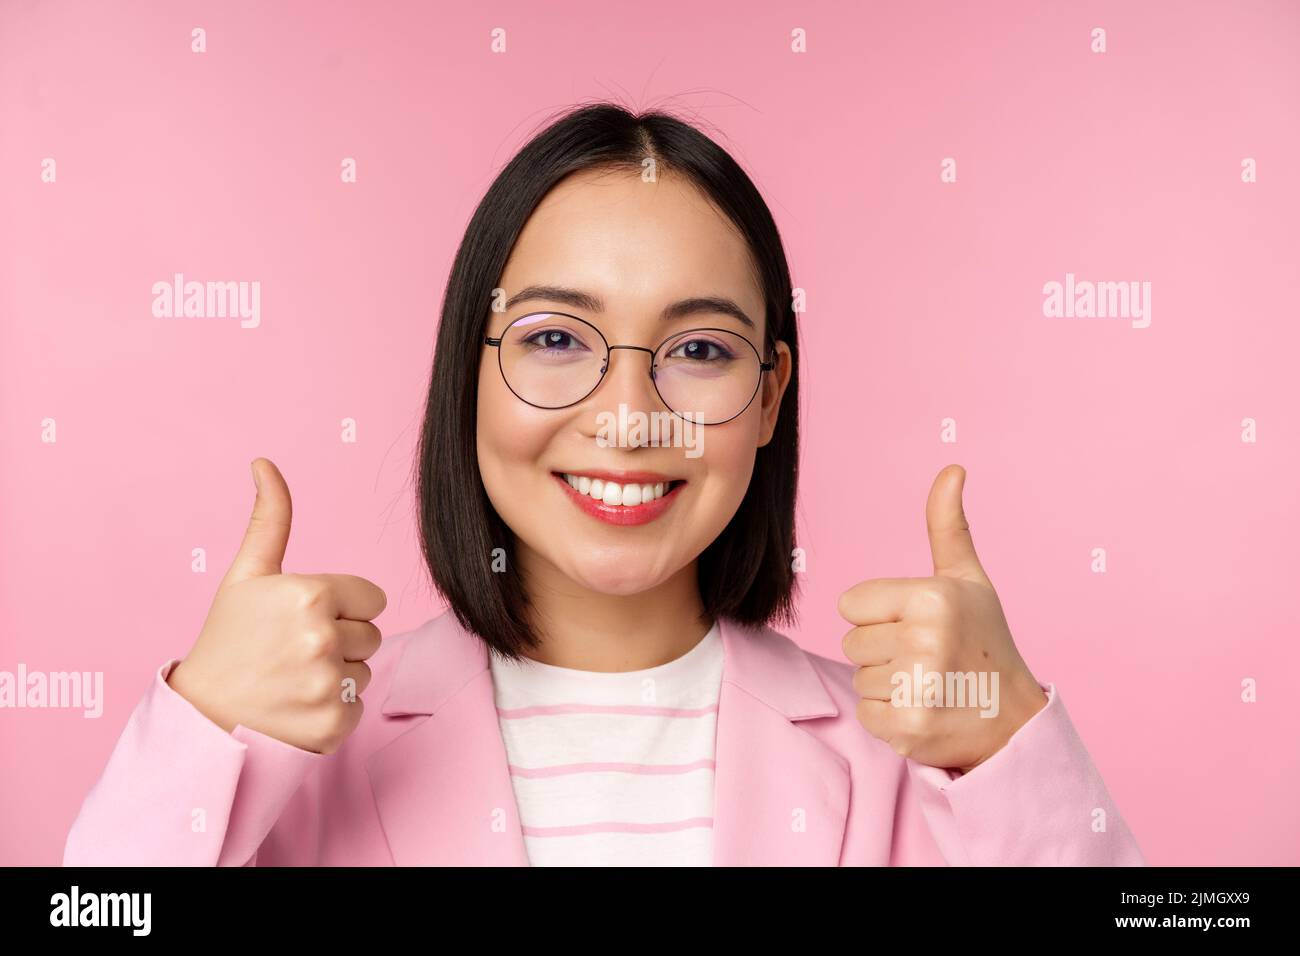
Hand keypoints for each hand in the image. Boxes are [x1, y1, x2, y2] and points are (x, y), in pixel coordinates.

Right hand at [166, 458, 386, 753]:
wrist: (202, 716)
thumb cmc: (228, 640)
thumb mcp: (245, 575)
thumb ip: (270, 519)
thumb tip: (265, 463)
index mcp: (310, 594)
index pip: (372, 598)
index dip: (342, 607)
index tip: (304, 619)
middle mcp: (322, 637)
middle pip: (372, 634)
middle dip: (340, 640)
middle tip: (293, 651)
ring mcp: (329, 684)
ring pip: (366, 669)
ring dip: (338, 675)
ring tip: (293, 678)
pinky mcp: (334, 724)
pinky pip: (359, 706)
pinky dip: (334, 709)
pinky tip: (297, 706)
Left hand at [838, 464, 1046, 772]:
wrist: (1014, 720)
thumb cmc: (984, 642)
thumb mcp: (968, 580)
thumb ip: (947, 525)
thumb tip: (952, 468)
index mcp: (931, 597)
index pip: (851, 604)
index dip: (879, 616)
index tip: (918, 625)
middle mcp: (924, 640)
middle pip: (851, 642)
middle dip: (883, 651)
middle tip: (928, 659)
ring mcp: (917, 686)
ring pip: (858, 678)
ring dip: (886, 684)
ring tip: (928, 683)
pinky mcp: (908, 727)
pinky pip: (866, 713)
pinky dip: (887, 717)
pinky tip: (923, 710)